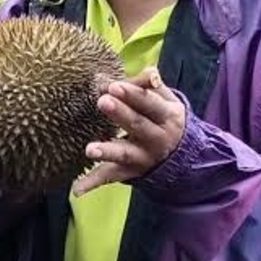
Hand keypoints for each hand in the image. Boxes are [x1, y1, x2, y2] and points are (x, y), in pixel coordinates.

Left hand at [72, 67, 185, 196]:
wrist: (184, 160)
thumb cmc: (165, 120)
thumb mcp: (168, 103)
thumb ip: (154, 88)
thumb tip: (150, 72)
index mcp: (167, 118)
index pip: (150, 104)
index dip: (133, 94)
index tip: (114, 86)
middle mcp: (156, 139)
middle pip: (137, 125)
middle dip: (120, 114)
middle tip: (102, 101)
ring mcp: (142, 158)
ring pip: (123, 154)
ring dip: (107, 151)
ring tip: (89, 149)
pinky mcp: (129, 172)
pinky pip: (109, 177)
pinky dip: (92, 183)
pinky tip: (76, 189)